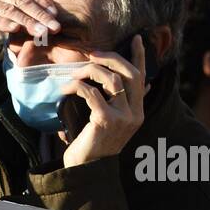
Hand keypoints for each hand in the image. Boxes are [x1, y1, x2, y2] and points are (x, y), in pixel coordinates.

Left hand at [61, 35, 148, 167]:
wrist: (86, 171)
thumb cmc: (93, 145)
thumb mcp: (110, 123)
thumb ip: (118, 105)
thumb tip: (126, 85)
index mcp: (138, 111)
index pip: (142, 78)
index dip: (139, 57)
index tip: (136, 38)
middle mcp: (135, 113)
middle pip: (130, 74)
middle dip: (111, 58)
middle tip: (93, 53)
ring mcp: (123, 118)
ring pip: (112, 81)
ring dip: (91, 71)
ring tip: (74, 75)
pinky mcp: (107, 121)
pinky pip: (93, 94)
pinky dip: (79, 87)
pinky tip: (67, 89)